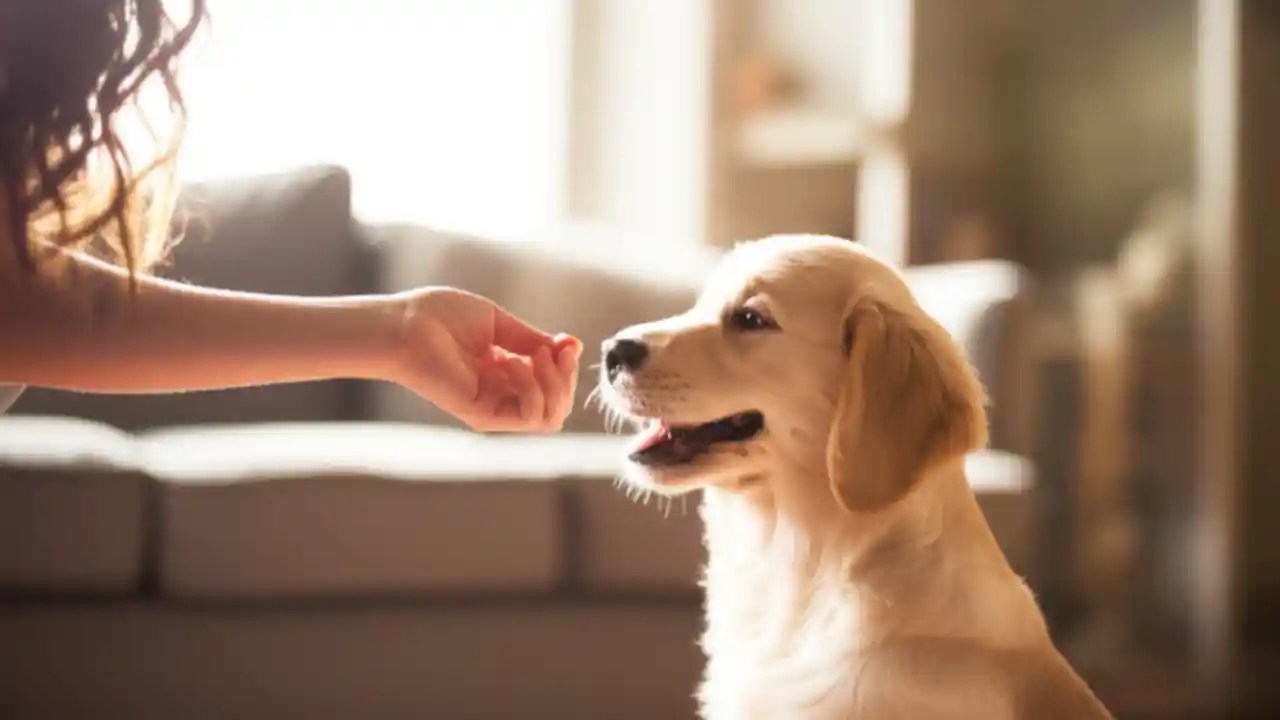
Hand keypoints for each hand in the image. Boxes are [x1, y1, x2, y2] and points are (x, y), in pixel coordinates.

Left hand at [390, 287, 581, 432]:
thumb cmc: (440, 316)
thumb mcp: (499, 323)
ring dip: (554, 385)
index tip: (568, 342)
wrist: (405, 324)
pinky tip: (515, 364)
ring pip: (549, 418)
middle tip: (557, 351)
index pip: (554, 387)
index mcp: (506, 373)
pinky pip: (527, 415)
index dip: (568, 367)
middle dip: (567, 379)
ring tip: (536, 356)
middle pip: (558, 407)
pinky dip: (532, 389)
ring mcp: (492, 408)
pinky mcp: (481, 415)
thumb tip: (571, 347)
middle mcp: (502, 395)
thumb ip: (532, 340)